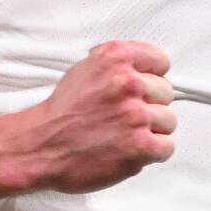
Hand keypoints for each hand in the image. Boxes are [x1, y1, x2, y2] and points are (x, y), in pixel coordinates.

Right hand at [24, 40, 176, 194]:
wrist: (42, 145)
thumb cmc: (62, 110)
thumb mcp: (86, 68)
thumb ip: (117, 63)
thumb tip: (143, 66)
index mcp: (116, 58)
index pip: (160, 61)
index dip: (152, 77)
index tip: (144, 88)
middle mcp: (128, 82)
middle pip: (166, 92)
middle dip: (150, 105)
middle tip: (127, 116)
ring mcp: (136, 115)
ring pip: (168, 120)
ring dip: (151, 130)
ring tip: (127, 135)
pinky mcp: (140, 146)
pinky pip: (167, 147)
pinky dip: (153, 152)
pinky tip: (133, 150)